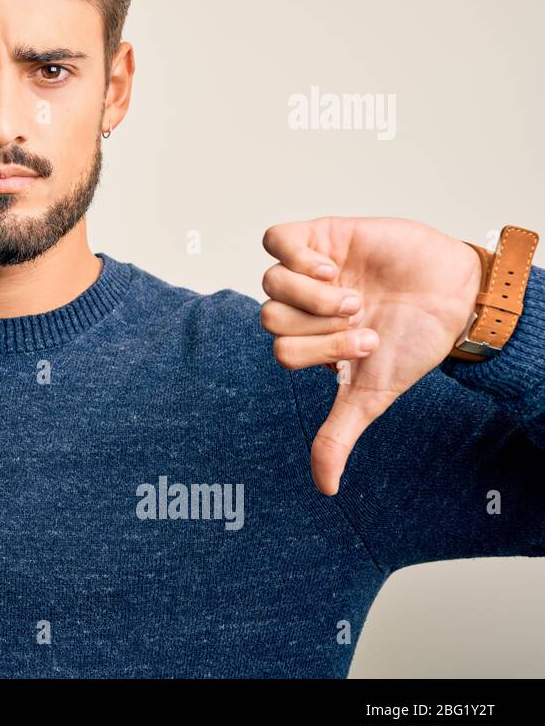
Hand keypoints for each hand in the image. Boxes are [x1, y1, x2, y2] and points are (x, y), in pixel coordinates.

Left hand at [260, 216, 482, 495]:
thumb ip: (337, 435)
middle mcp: (301, 306)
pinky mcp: (320, 236)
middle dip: (320, 326)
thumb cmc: (412, 344)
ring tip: (355, 296)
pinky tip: (331, 268)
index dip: (320, 351)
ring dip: (314, 296)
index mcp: (306, 341)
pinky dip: (297, 257)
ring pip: (270, 282)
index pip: (280, 349)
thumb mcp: (371, 395)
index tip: (365, 344)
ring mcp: (308, 270)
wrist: (455, 297)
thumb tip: (324, 488)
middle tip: (361, 319)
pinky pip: (275, 238)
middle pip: (269, 316)